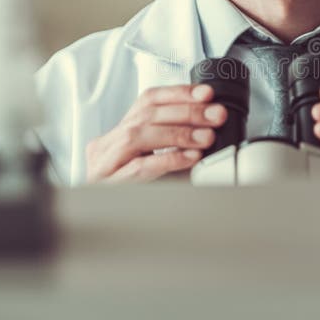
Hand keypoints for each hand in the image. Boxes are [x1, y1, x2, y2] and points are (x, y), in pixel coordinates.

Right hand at [86, 84, 226, 182]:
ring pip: (139, 136)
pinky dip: (168, 158)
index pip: (147, 100)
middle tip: (215, 115)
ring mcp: (103, 164)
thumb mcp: (155, 162)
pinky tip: (190, 157)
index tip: (206, 94)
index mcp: (118, 134)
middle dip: (186, 112)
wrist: (108, 226)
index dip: (178, 93)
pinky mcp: (107, 184)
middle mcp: (106, 145)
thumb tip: (210, 128)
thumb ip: (174, 144)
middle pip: (146, 115)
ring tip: (206, 136)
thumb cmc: (135, 194)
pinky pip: (139, 167)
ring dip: (179, 133)